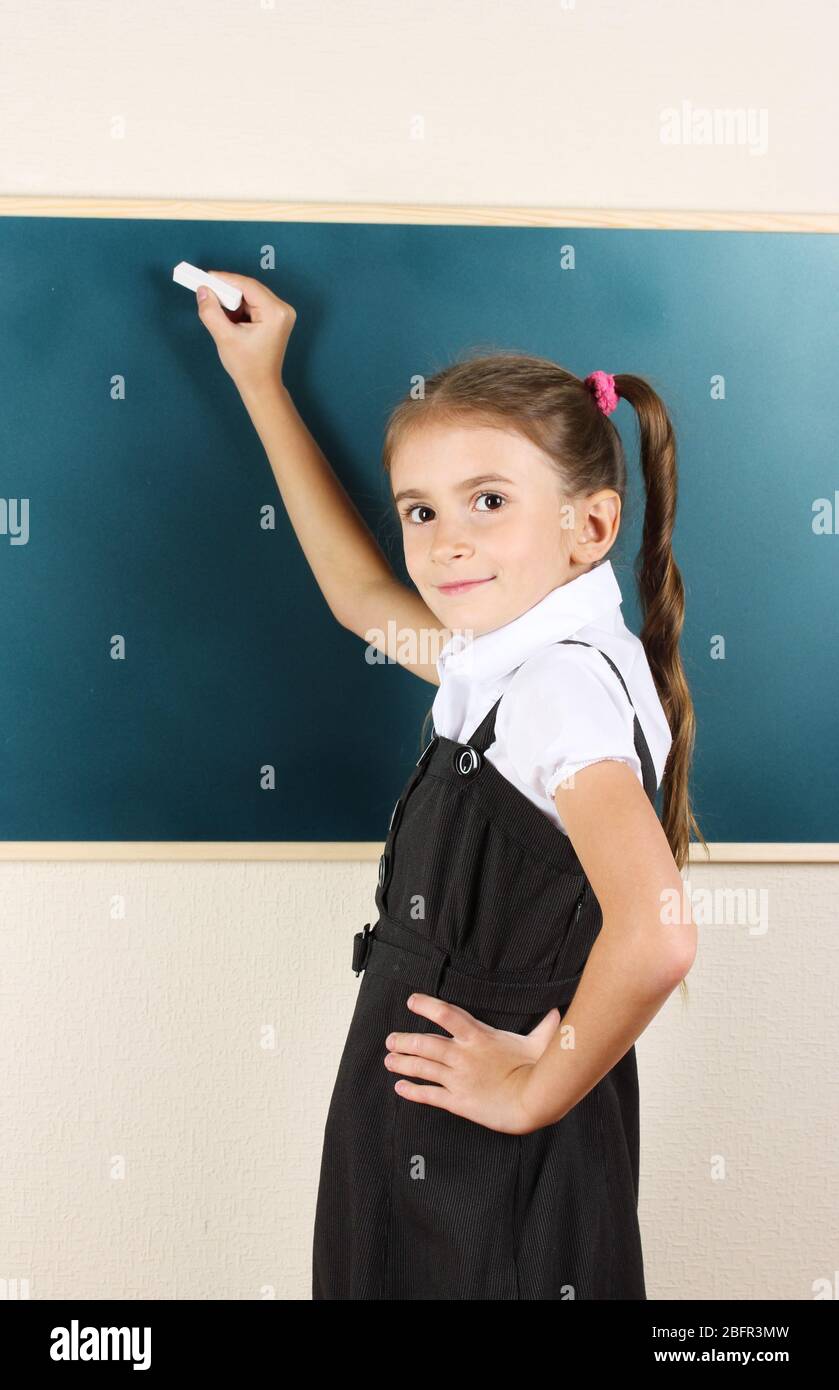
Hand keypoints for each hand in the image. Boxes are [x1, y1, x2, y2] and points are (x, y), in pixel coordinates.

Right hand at [195, 271, 296, 394]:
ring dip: (233, 302)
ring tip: (219, 313)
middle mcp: (283, 309)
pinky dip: (240, 309)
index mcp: (275, 312)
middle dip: (228, 291)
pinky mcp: (276, 318)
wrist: (260, 386)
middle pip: (250, 289)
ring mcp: (281, 314)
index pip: (247, 285)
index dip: (225, 279)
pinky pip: (254, 304)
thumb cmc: (246, 366)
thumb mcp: (224, 337)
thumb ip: (211, 312)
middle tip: (207, 293)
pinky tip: (230, 320)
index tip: (205, 277)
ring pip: (251, 296)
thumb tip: (202, 290)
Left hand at [384, 993, 562, 1134]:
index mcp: (479, 1036)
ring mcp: (458, 1078)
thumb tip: (558, 1012)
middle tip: (391, 1040)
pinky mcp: (458, 1101)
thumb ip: (545, 1025)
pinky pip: (429, 1094)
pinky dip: (412, 1090)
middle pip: (424, 1043)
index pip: (445, 1014)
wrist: (534, 1100)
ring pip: (422, 1067)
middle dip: (404, 1040)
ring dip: (402, 1063)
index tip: (411, 1001)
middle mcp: (463, 1055)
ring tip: (388, 1060)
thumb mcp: (540, 1041)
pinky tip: (400, 1088)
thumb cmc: (538, 1068)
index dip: (426, 1005)